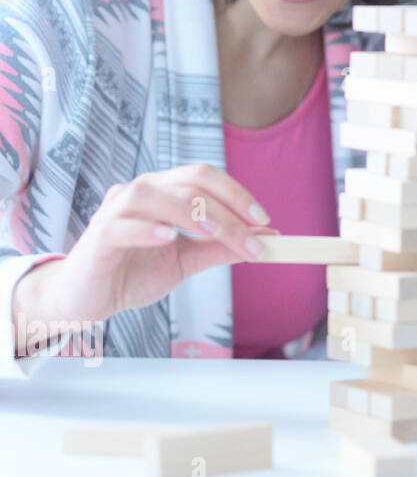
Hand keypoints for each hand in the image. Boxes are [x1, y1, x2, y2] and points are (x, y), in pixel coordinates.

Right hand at [13, 164, 272, 340]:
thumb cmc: (134, 272)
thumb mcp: (187, 261)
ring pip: (156, 195)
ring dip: (194, 214)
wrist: (88, 300)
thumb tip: (268, 238)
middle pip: (188, 182)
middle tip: (252, 238)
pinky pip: (121, 224)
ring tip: (219, 234)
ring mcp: (115, 211)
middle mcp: (140, 192)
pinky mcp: (97, 236)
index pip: (204, 176)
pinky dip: (147, 228)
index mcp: (164, 192)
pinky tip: (168, 238)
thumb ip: (222, 247)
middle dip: (226, 208)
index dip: (237, 193)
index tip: (264, 220)